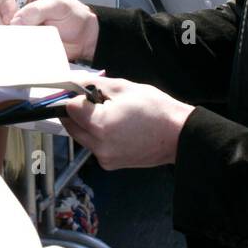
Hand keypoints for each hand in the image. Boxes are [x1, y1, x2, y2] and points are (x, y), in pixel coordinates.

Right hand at [0, 0, 97, 60]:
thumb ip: (38, 10)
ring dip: (3, 30)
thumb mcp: (60, 5)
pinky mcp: (16, 33)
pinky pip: (2, 36)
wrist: (81, 38)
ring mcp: (15, 17)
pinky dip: (7, 40)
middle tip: (16, 28)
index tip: (13, 15)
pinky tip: (19, 42)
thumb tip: (17, 20)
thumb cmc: (74, 15)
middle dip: (2, 17)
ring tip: (22, 36)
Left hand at [61, 78, 193, 169]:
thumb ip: (93, 85)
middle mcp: (97, 145)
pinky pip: (94, 146)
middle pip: (71, 125)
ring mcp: (104, 157)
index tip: (84, 92)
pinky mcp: (110, 164)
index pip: (69, 108)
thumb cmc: (155, 108)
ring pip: (81, 136)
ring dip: (86, 124)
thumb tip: (73, 83)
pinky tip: (116, 127)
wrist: (178, 135)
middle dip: (77, 111)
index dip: (75, 96)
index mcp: (99, 125)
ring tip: (111, 114)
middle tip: (95, 100)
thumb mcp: (123, 87)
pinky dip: (98, 136)